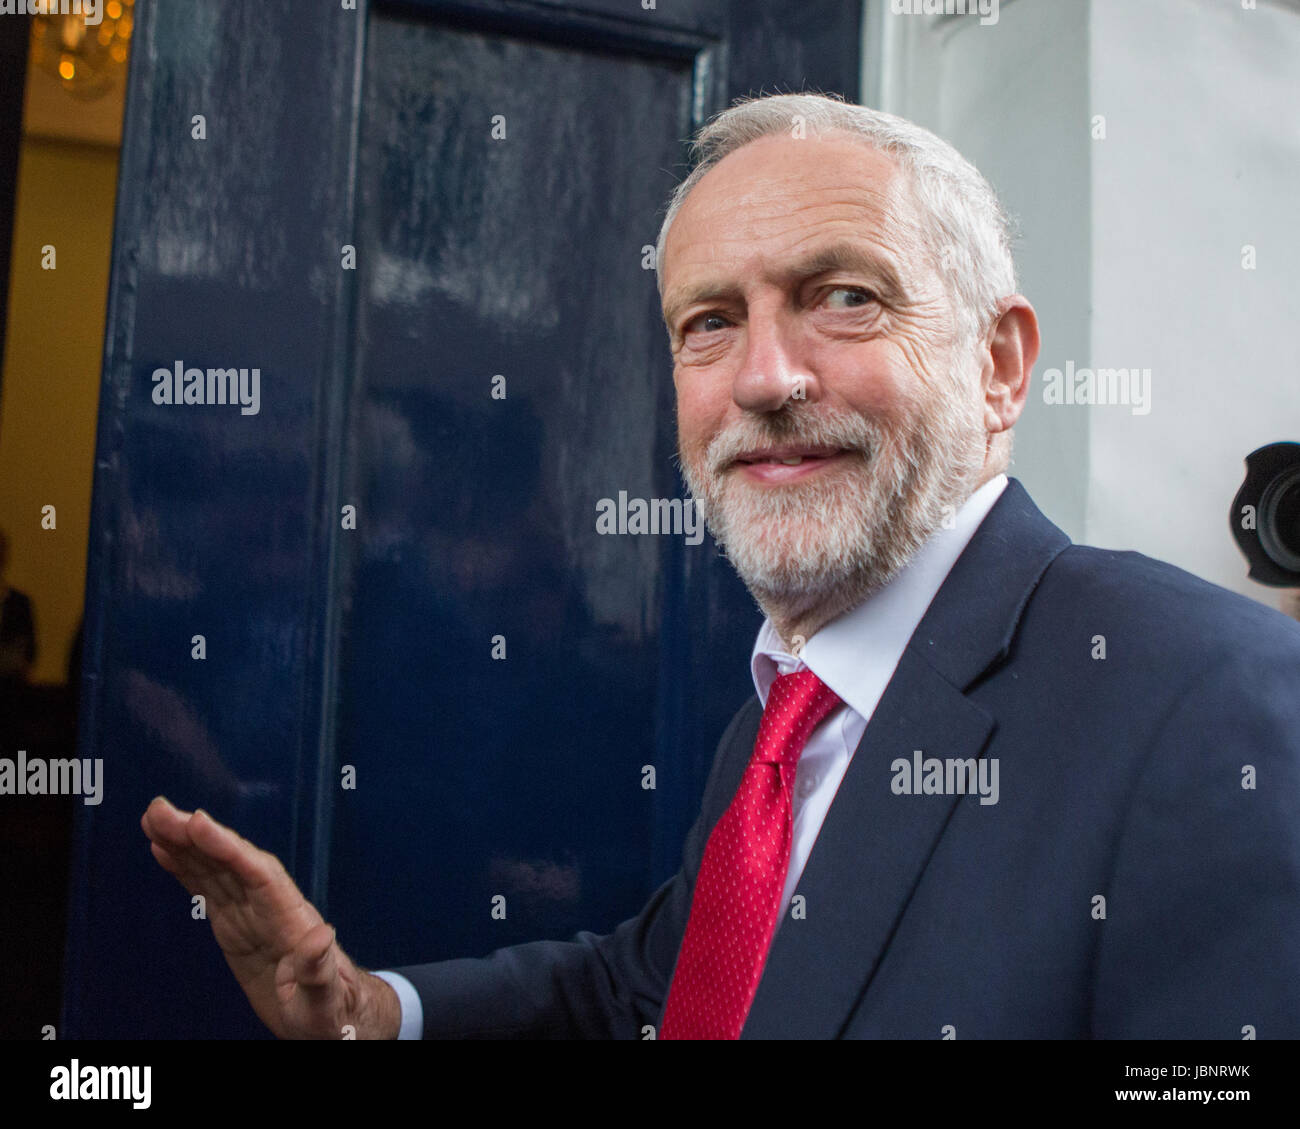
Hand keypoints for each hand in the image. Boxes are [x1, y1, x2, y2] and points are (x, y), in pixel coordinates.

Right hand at [141, 796, 400, 1038]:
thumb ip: (319, 972)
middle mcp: (270, 907)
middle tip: (160, 811)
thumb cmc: (332, 1009)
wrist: (332, 1017)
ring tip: (154, 818)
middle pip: (231, 862)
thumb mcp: (325, 1000)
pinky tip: (165, 849)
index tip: (198, 823)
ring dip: (186, 843)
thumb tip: (321, 936)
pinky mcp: (237, 924)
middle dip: (197, 836)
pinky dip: (186, 867)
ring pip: (216, 869)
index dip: (227, 847)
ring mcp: (252, 913)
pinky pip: (208, 888)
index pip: (257, 874)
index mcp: (291, 920)